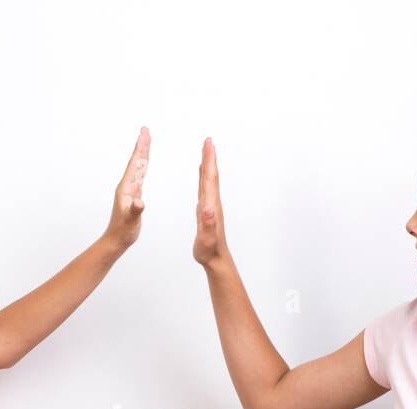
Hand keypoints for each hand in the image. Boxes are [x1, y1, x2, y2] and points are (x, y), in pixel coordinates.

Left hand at [103, 126, 149, 253]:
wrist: (116, 239)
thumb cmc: (123, 231)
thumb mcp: (131, 220)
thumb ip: (136, 210)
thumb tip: (140, 202)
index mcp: (126, 188)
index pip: (135, 164)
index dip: (140, 148)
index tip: (144, 134)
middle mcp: (127, 186)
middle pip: (136, 161)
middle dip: (142, 145)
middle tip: (145, 130)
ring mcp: (130, 189)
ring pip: (138, 166)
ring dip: (142, 153)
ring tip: (146, 140)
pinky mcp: (133, 194)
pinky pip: (140, 175)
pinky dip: (143, 165)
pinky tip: (145, 162)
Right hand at [193, 137, 229, 267]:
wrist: (216, 259)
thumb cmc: (209, 249)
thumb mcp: (206, 238)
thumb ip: (207, 223)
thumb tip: (207, 208)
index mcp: (211, 205)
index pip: (210, 178)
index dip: (209, 160)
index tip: (208, 144)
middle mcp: (212, 203)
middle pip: (211, 175)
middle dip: (209, 157)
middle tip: (208, 141)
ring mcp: (209, 206)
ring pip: (208, 180)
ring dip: (207, 165)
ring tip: (205, 152)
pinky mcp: (206, 210)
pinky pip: (204, 189)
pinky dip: (203, 178)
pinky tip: (201, 174)